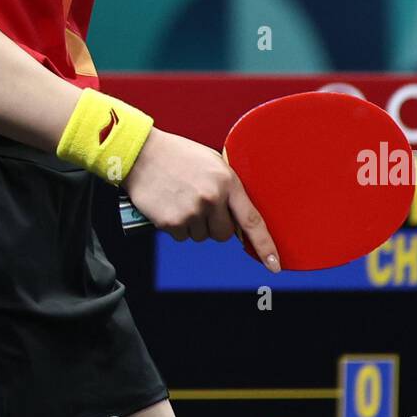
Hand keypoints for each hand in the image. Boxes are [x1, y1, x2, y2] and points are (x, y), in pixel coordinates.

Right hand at [125, 128, 280, 269]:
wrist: (141, 153)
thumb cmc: (177, 155)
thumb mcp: (211, 162)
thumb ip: (227, 187)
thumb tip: (237, 218)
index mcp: (227, 181)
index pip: (252, 220)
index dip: (265, 246)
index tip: (275, 264)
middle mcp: (212, 198)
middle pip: (224, 234)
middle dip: (215, 226)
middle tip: (200, 206)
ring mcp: (191, 211)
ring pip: (201, 237)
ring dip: (193, 225)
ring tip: (181, 198)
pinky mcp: (171, 222)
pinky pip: (181, 237)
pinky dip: (176, 226)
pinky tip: (169, 204)